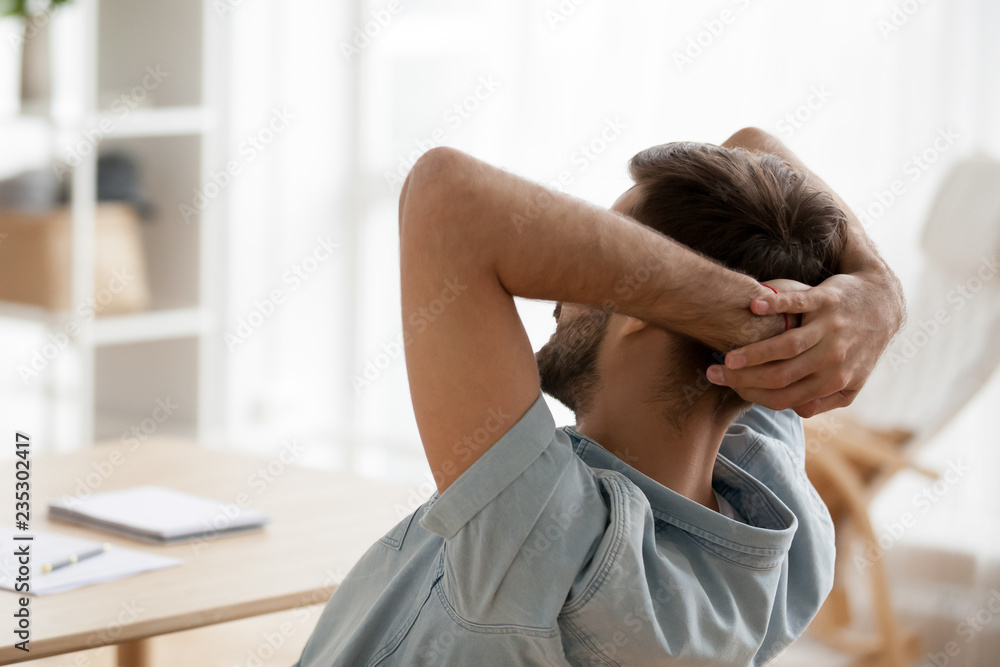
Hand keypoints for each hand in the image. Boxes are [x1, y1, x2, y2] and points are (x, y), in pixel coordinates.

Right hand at [705, 272, 903, 416]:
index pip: (785, 397)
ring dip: (753, 352)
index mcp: (834, 380)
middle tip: (714, 375)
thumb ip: (825, 398)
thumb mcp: (852, 379)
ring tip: (727, 357)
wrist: (882, 303)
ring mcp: (830, 327)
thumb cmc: (859, 344)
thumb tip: (796, 410)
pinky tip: (752, 306)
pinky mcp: (827, 299)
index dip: (753, 396)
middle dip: (743, 379)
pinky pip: (798, 303)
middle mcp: (832, 356)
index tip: (730, 389)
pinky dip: (774, 304)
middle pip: (780, 375)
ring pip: (786, 345)